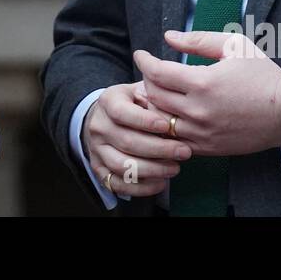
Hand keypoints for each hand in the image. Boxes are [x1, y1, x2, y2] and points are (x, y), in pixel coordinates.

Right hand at [82, 82, 192, 197]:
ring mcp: (96, 149)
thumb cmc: (134, 104)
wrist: (108, 118)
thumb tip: (174, 116)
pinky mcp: (99, 169)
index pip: (121, 112)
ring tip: (174, 168)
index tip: (167, 126)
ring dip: (152, 170)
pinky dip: (141, 187)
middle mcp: (99, 126)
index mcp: (108, 101)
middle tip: (183, 152)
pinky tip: (160, 182)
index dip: (145, 121)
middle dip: (159, 149)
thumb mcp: (143, 92)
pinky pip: (117, 184)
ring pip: (122, 165)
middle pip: (127, 142)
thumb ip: (156, 100)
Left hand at [133, 30, 280, 156]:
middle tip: (151, 71)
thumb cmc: (262, 75)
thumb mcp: (234, 46)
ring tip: (155, 91)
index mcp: (203, 83)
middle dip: (146, 79)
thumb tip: (168, 37)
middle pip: (153, 96)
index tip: (141, 55)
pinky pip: (174, 139)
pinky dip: (166, 126)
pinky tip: (169, 114)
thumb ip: (198, 40)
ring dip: (152, 104)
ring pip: (159, 120)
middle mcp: (198, 111)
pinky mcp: (207, 148)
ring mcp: (201, 133)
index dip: (144, 61)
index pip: (157, 72)